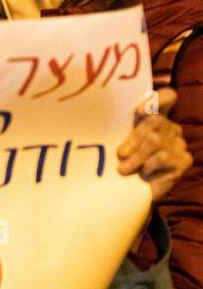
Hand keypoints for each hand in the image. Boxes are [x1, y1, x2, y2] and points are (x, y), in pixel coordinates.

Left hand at [117, 88, 191, 202]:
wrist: (130, 191)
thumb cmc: (122, 162)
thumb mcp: (117, 143)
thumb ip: (118, 128)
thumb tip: (105, 117)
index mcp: (156, 117)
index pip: (166, 97)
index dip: (157, 99)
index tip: (139, 111)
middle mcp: (171, 128)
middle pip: (154, 120)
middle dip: (133, 138)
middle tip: (120, 154)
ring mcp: (179, 144)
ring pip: (155, 140)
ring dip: (136, 157)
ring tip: (124, 169)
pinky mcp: (183, 160)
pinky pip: (163, 157)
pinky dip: (148, 166)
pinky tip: (144, 174)